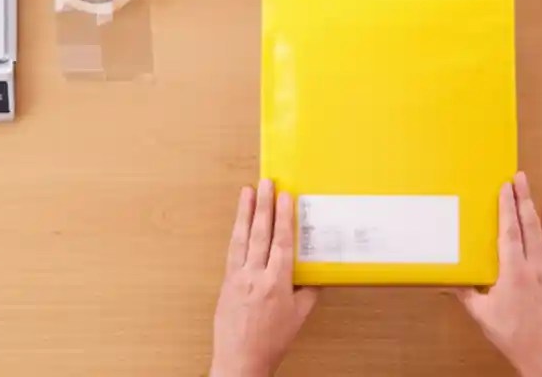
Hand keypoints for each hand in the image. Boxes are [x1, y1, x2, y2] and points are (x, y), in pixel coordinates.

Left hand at [210, 180, 318, 376]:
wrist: (240, 361)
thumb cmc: (271, 342)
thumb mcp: (299, 317)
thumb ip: (308, 290)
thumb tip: (316, 271)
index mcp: (276, 284)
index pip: (281, 242)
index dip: (284, 217)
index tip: (286, 197)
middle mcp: (254, 277)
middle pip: (260, 234)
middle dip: (264, 206)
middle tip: (266, 183)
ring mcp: (237, 278)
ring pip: (242, 239)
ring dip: (245, 213)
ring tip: (247, 192)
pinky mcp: (226, 283)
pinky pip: (231, 252)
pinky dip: (236, 234)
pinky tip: (238, 223)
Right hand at [454, 172, 541, 376]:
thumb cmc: (511, 334)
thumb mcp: (481, 314)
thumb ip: (465, 292)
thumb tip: (448, 277)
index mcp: (514, 272)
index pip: (509, 232)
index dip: (507, 208)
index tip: (505, 187)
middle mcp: (533, 266)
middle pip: (528, 225)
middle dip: (523, 198)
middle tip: (519, 176)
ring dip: (536, 208)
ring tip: (532, 189)